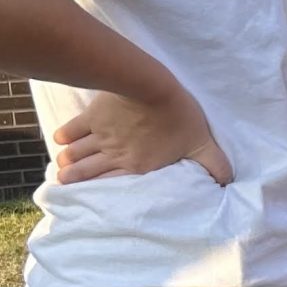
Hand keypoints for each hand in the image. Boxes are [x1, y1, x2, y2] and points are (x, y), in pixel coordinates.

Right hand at [53, 85, 231, 184]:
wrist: (150, 88)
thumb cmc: (178, 117)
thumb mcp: (201, 144)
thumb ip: (214, 164)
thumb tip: (228, 182)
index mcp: (139, 166)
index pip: (116, 183)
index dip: (101, 192)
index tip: (89, 199)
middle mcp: (115, 155)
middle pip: (90, 170)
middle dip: (76, 178)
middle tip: (64, 183)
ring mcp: (101, 135)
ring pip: (79, 152)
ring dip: (69, 161)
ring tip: (61, 167)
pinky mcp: (93, 115)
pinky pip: (74, 128)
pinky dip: (64, 135)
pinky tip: (58, 140)